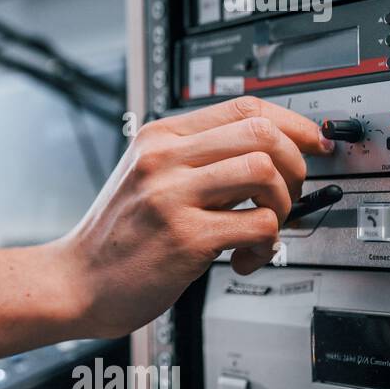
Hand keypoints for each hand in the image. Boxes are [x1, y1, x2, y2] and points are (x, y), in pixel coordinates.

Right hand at [57, 96, 332, 338]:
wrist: (76, 281)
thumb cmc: (116, 238)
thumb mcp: (145, 179)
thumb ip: (196, 162)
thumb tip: (269, 157)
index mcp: (158, 139)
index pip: (243, 107)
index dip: (292, 123)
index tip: (313, 144)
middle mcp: (163, 159)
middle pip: (261, 132)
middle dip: (295, 165)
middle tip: (288, 195)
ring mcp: (171, 196)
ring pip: (265, 171)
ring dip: (284, 203)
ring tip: (265, 228)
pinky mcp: (184, 237)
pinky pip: (259, 225)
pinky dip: (268, 244)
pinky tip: (246, 257)